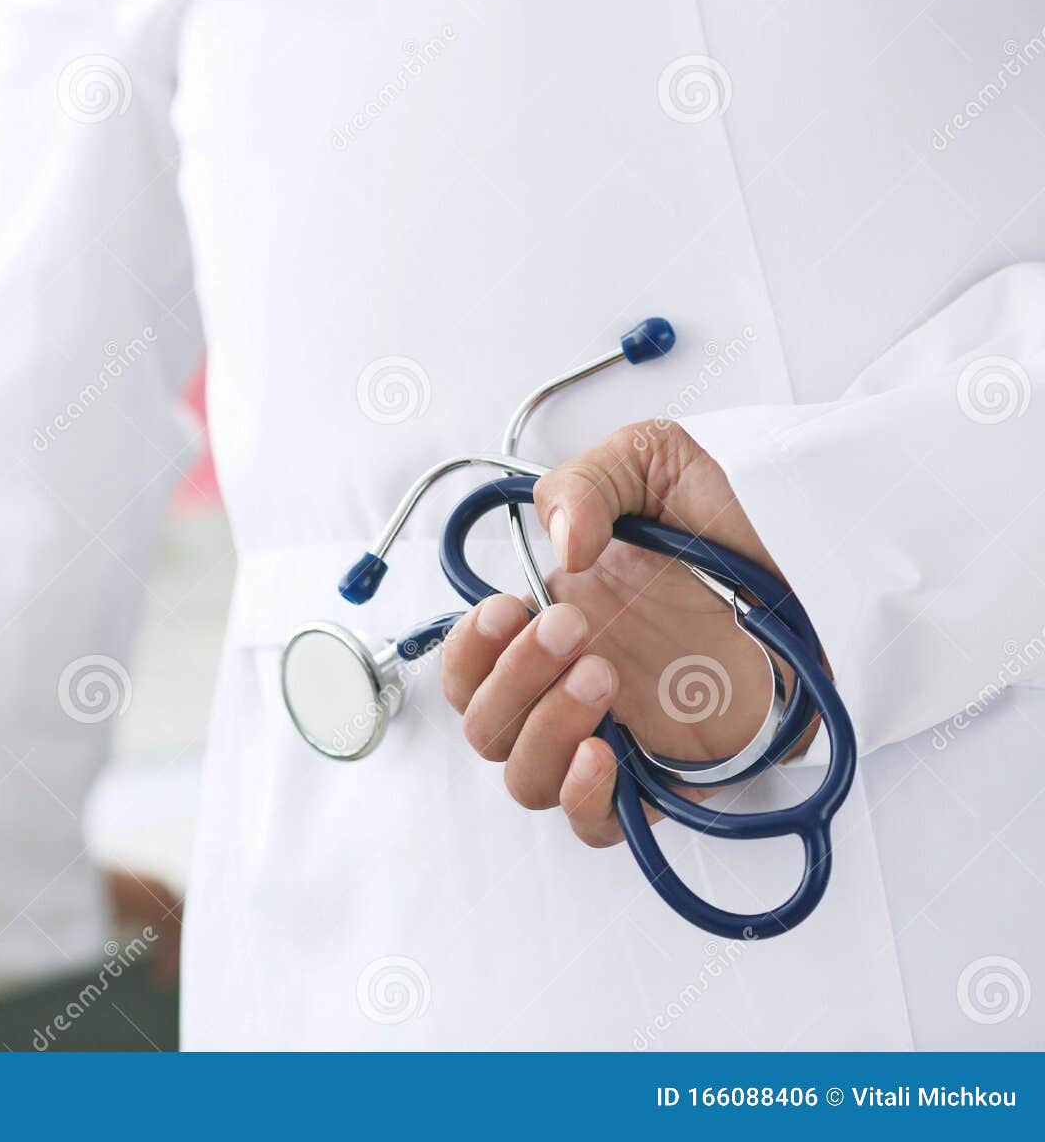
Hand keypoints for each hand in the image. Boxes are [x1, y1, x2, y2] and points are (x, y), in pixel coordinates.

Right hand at [440, 421, 800, 845]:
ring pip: (527, 780)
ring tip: (605, 677)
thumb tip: (563, 549)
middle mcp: (568, 689)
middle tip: (576, 628)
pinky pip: (597, 827)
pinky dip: (584, 800)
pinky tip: (605, 753)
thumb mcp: (651, 464)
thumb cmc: (733, 521)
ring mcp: (615, 738)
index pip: (467, 669)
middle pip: (487, 729)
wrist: (823, 566)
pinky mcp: (667, 783)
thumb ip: (585, 486)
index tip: (510, 607)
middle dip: (516, 679)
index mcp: (547, 625)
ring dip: (545, 730)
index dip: (470, 650)